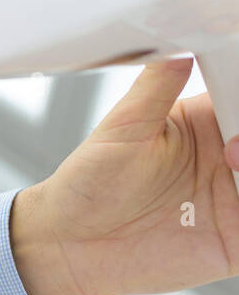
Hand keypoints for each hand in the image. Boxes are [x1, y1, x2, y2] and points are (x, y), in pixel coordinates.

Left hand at [11, 57, 238, 294]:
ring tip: (234, 174)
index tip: (233, 120)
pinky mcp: (238, 241)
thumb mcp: (121, 131)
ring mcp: (236, 199)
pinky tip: (237, 215)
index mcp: (203, 122)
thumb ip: (154, 90)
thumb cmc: (86, 183)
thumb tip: (180, 49)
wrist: (71, 245)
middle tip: (232, 156)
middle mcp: (229, 158)